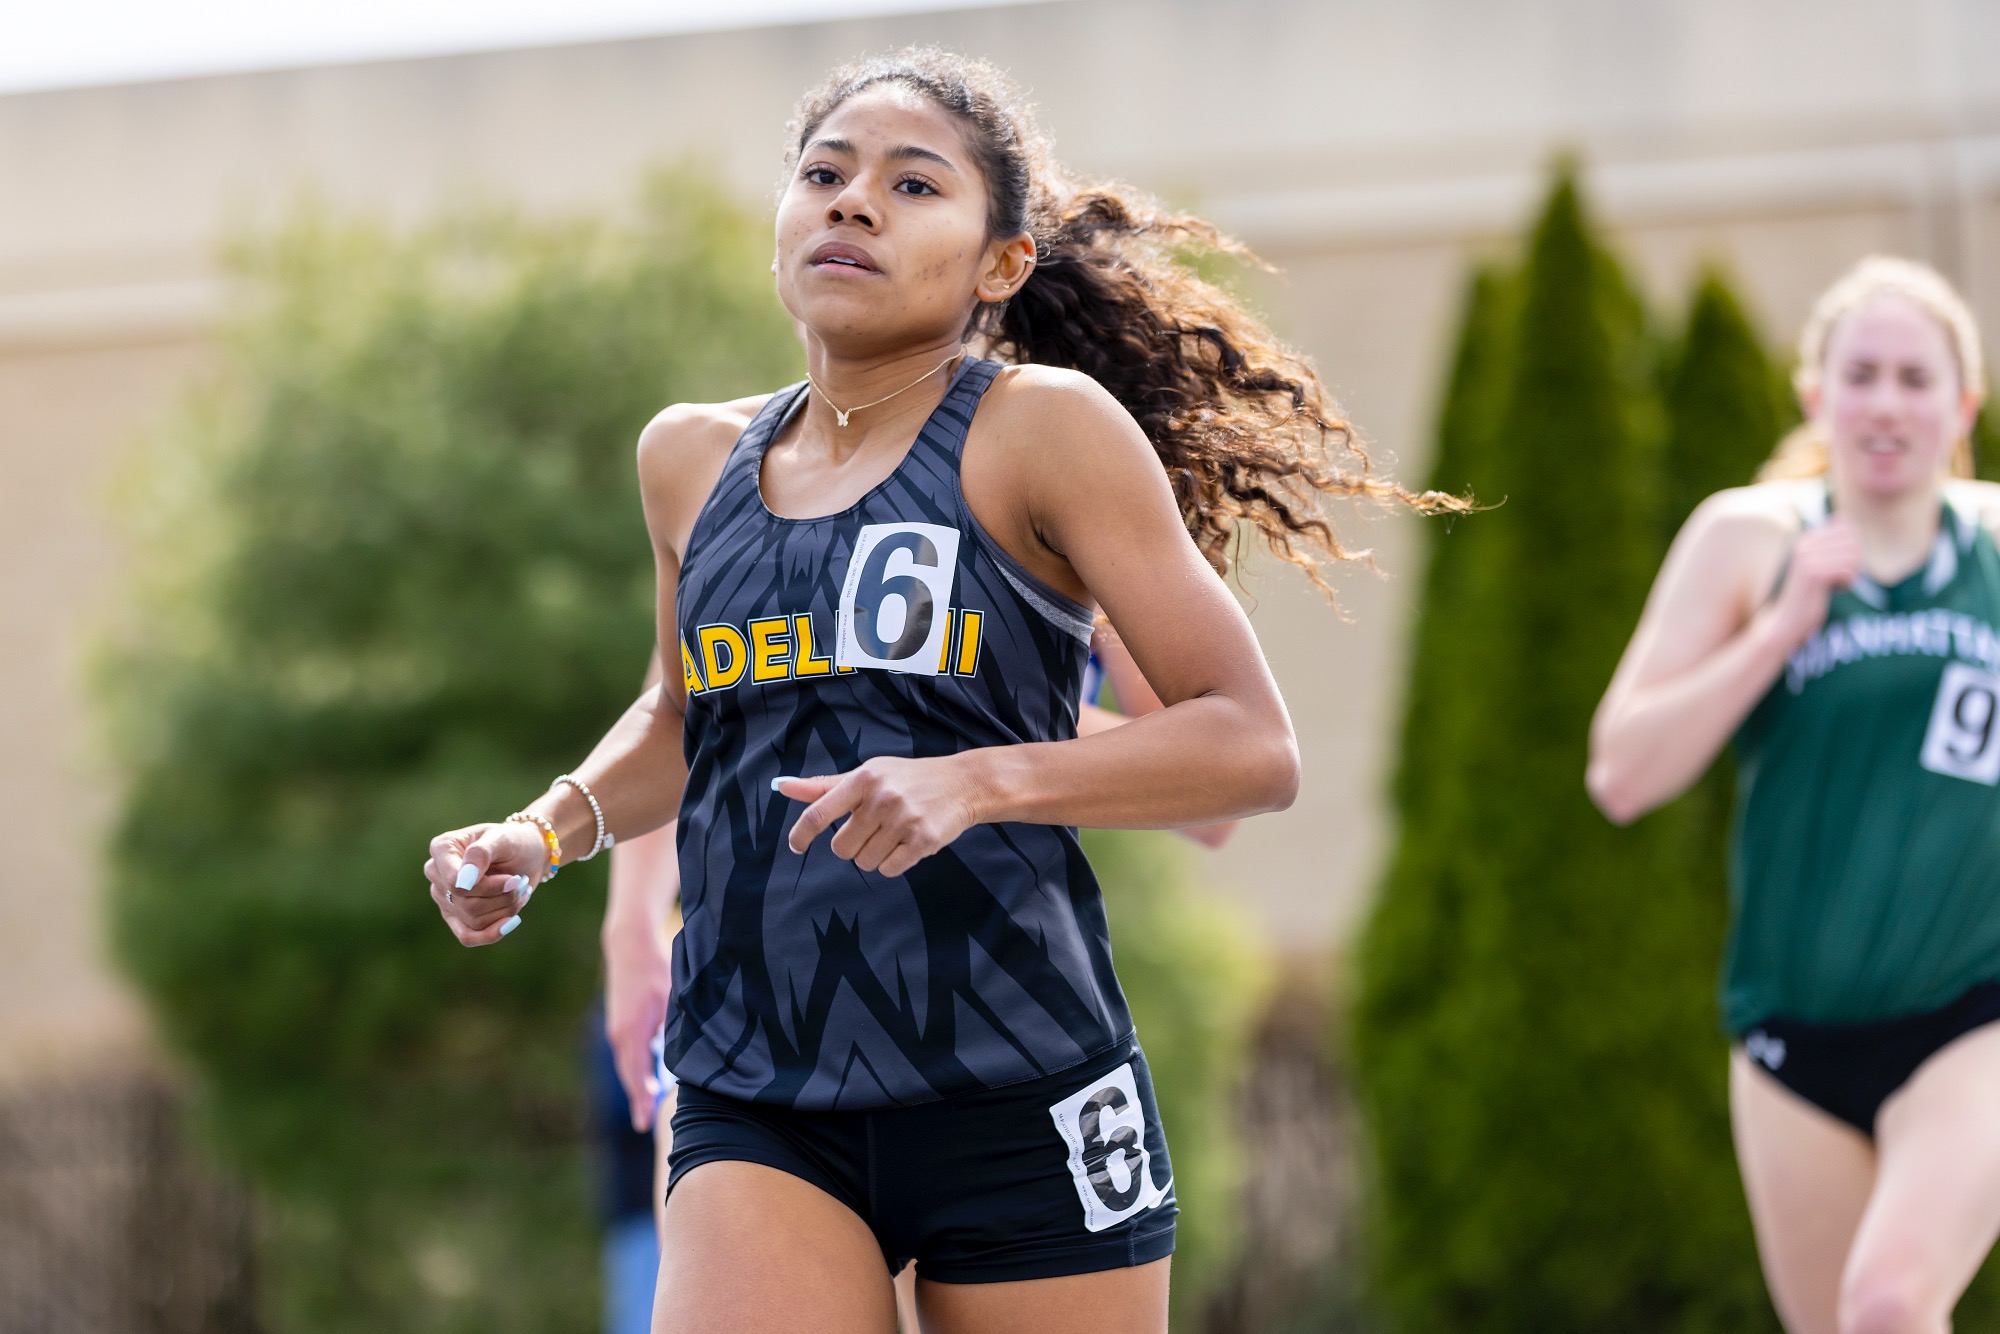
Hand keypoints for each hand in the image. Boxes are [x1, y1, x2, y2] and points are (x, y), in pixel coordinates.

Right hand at [423, 820, 547, 946]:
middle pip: (465, 902)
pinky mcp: (456, 916)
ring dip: (505, 908)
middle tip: (521, 881)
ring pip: (473, 920)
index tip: (514, 879)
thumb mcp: (503, 838)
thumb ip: (481, 854)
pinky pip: (467, 937)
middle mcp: (436, 874)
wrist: (526, 854)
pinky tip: (511, 922)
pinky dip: (492, 934)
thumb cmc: (512, 841)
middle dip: (502, 896)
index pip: (454, 882)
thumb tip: (462, 882)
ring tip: (520, 890)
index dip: (486, 887)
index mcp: (442, 848)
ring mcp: (444, 897)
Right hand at [604, 924, 673, 1130]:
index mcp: (633, 1030)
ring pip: (627, 1064)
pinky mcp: (619, 1022)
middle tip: (644, 1125)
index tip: (643, 1123)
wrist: (628, 943)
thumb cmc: (655, 967)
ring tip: (646, 1109)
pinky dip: (634, 1068)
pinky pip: (627, 1052)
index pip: (636, 1074)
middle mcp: (620, 1033)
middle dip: (638, 1099)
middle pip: (629, 1074)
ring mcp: (616, 1028)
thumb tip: (697, 1049)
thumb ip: (680, 1024)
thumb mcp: (673, 995)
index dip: (642, 1099)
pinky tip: (646, 1078)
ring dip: (636, 1085)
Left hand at [775, 756, 977, 877]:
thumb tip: (781, 786)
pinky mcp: (924, 840)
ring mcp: (904, 819)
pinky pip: (889, 870)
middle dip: (852, 846)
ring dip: (875, 855)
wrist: (962, 784)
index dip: (801, 834)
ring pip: (865, 862)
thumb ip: (824, 786)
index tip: (796, 846)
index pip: (819, 812)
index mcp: (863, 778)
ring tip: (894, 834)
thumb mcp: (866, 774)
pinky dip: (894, 863)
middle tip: (872, 830)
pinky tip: (908, 843)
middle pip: (841, 848)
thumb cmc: (906, 779)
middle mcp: (882, 797)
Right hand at [1769, 517, 1862, 647]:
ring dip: (1852, 574)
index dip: (1853, 548)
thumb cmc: (1806, 594)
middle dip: (1855, 561)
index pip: (1848, 529)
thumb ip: (1829, 542)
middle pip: (1853, 542)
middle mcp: (1806, 544)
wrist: (1786, 620)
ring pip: (1852, 557)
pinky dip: (1847, 583)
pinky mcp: (1813, 574)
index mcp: (1807, 538)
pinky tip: (1834, 590)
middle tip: (1842, 577)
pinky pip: (1847, 571)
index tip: (1841, 565)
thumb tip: (1842, 518)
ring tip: (1837, 584)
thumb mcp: (1817, 564)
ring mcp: (1808, 558)